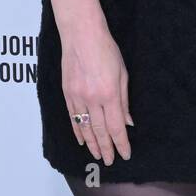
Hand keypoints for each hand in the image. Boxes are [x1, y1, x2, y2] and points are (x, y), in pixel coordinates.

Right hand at [61, 23, 132, 164]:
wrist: (81, 34)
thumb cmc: (106, 49)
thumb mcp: (122, 73)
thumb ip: (124, 100)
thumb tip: (128, 122)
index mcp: (109, 94)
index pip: (116, 127)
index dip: (121, 143)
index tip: (125, 154)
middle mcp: (92, 99)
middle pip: (100, 131)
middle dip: (106, 148)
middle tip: (110, 161)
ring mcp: (77, 97)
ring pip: (84, 128)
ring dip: (92, 144)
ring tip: (97, 156)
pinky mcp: (67, 94)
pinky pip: (72, 118)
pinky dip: (77, 131)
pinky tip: (81, 141)